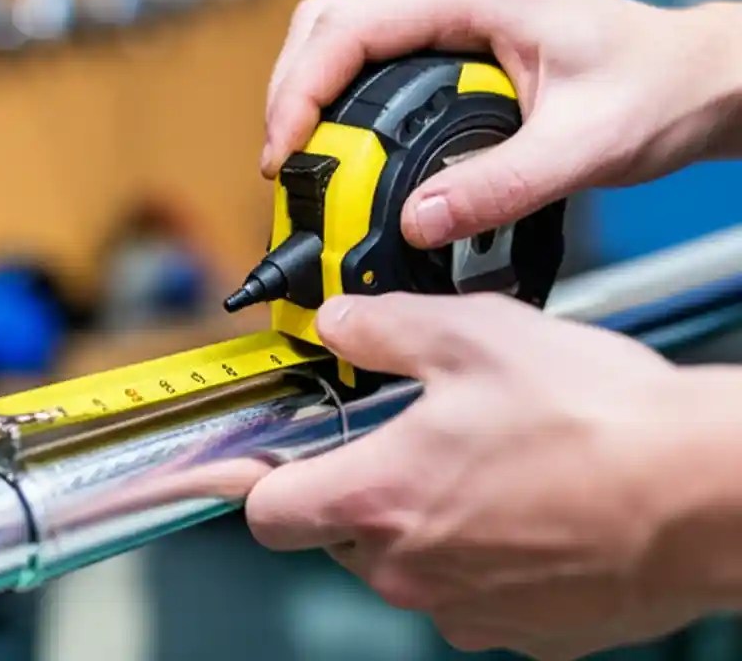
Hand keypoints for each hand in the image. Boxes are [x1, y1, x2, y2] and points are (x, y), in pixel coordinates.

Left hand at [244, 293, 722, 658]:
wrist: (706, 496)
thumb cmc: (598, 422)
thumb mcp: (472, 336)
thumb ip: (382, 329)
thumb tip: (337, 324)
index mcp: (378, 498)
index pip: (265, 512)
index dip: (257, 478)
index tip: (258, 459)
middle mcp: (410, 570)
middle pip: (336, 535)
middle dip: (355, 486)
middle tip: (403, 436)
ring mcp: (466, 609)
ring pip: (406, 565)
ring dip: (423, 519)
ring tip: (484, 464)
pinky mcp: (524, 632)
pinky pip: (471, 592)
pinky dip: (482, 554)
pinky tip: (528, 507)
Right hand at [262, 0, 741, 248]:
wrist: (698, 80)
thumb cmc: (657, 89)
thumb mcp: (584, 146)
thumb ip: (500, 186)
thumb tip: (417, 222)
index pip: (347, 30)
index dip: (298, 92)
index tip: (284, 153)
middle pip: (324, 27)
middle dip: (287, 94)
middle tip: (285, 165)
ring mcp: (444, 20)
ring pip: (338, 43)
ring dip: (308, 99)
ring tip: (306, 165)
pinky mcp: (447, 48)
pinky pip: (368, 66)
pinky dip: (340, 107)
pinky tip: (346, 153)